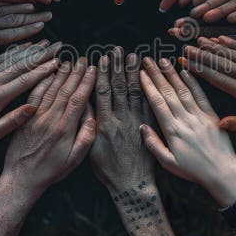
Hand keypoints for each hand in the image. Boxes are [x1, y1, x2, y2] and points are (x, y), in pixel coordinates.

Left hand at [3, 59, 96, 192]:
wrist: (21, 178)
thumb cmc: (51, 171)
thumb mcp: (75, 159)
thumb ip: (86, 136)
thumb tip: (92, 114)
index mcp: (64, 129)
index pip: (78, 99)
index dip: (86, 82)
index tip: (93, 69)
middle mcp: (49, 119)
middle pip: (65, 90)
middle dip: (76, 73)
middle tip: (84, 59)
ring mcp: (35, 116)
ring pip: (50, 88)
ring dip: (60, 73)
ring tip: (68, 61)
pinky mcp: (25, 117)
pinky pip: (34, 94)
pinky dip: (42, 81)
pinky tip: (47, 72)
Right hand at [90, 47, 153, 193]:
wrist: (133, 186)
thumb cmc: (109, 172)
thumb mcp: (90, 151)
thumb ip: (89, 127)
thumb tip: (85, 107)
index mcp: (105, 125)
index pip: (103, 92)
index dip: (102, 74)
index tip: (101, 58)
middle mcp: (122, 120)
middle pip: (120, 87)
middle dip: (118, 66)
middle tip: (118, 49)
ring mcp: (138, 122)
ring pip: (137, 92)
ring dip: (135, 72)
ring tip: (135, 55)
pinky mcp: (150, 126)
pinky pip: (150, 104)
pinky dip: (150, 88)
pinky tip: (150, 76)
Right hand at [139, 57, 235, 205]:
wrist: (222, 173)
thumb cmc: (194, 171)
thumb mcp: (168, 163)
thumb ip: (153, 144)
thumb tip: (142, 126)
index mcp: (173, 131)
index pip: (157, 103)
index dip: (148, 86)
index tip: (141, 73)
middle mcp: (185, 120)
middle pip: (168, 92)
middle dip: (157, 74)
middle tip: (148, 60)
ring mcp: (199, 116)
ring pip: (183, 90)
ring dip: (172, 74)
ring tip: (163, 60)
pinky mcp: (212, 116)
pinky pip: (201, 95)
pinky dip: (194, 82)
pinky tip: (186, 70)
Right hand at [183, 36, 235, 134]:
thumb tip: (219, 123)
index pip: (219, 80)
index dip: (201, 70)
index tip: (187, 63)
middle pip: (223, 64)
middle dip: (203, 56)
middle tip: (186, 48)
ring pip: (235, 55)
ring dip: (216, 47)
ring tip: (200, 40)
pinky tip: (223, 38)